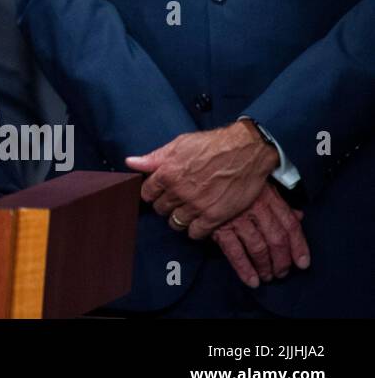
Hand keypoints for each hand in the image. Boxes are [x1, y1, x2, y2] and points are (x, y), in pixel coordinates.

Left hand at [125, 120, 279, 238]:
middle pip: (160, 209)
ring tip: (187, 210)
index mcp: (167, 173)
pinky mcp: (214, 216)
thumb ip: (154, 157)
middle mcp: (179, 191)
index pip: (147, 193)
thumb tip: (130, 162)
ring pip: (175, 222)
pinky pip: (195, 233)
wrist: (246, 151)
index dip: (152, 193)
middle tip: (175, 200)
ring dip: (179, 218)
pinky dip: (195, 229)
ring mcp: (196, 206)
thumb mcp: (179, 144)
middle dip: (165, 204)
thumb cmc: (212, 145)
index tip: (158, 192)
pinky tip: (199, 220)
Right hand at [212, 186, 308, 287]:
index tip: (303, 263)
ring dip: (265, 267)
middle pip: (276, 240)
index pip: (290, 225)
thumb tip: (299, 216)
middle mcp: (255, 208)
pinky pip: (234, 252)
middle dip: (282, 261)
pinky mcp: (218, 226)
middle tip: (283, 273)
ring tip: (267, 277)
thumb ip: (279, 202)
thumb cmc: (232, 178)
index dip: (299, 246)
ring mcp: (236, 218)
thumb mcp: (260, 184)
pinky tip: (252, 280)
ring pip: (258, 248)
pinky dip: (244, 268)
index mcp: (267, 197)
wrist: (202, 170)